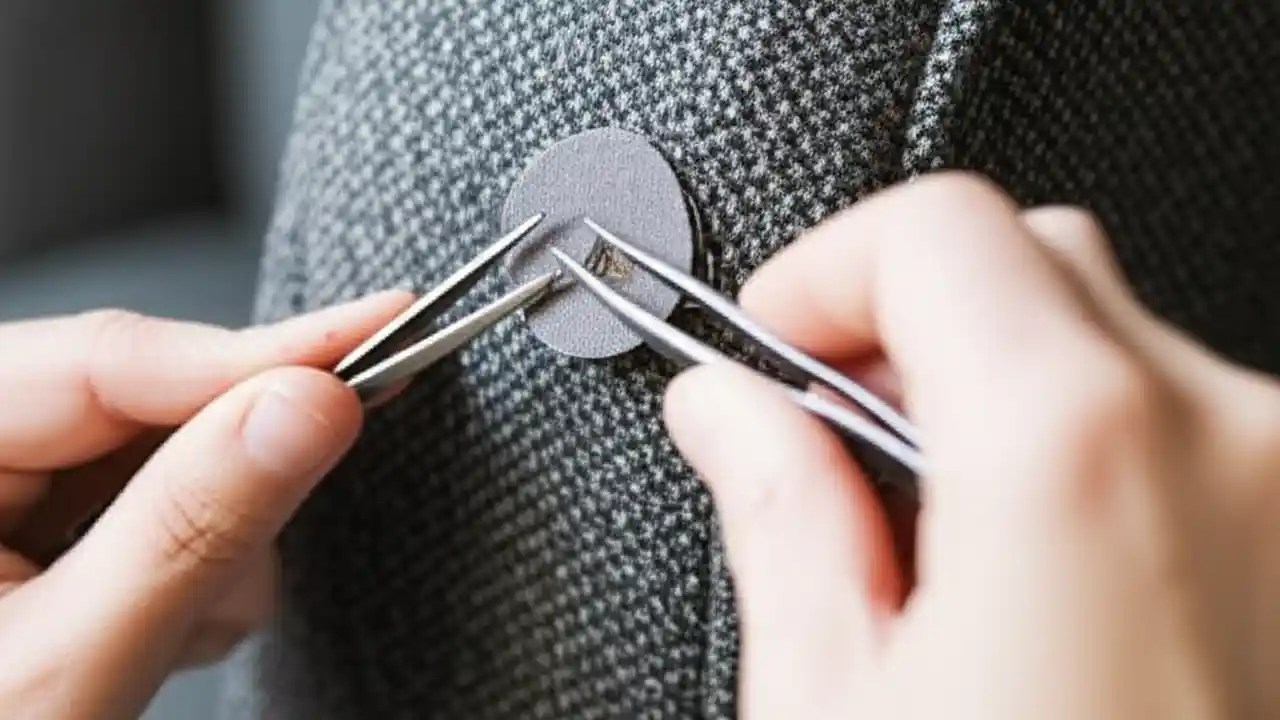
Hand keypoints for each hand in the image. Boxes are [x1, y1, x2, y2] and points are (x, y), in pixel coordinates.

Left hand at [0, 291, 410, 718]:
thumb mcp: (66, 669)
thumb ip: (190, 530)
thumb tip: (309, 408)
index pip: (106, 360)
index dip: (255, 352)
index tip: (378, 330)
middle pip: (137, 400)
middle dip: (227, 472)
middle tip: (303, 502)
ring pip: (159, 454)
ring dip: (210, 539)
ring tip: (187, 627)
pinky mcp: (35, 528)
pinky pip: (150, 502)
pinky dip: (192, 562)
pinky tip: (174, 621)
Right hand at [664, 173, 1279, 718]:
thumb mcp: (835, 706)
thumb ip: (779, 520)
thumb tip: (730, 415)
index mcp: (1075, 463)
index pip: (935, 231)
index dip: (824, 270)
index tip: (774, 336)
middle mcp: (1224, 451)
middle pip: (1036, 258)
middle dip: (908, 321)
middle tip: (829, 424)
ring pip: (1113, 340)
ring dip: (997, 385)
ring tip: (923, 519)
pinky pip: (1181, 428)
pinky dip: (1084, 446)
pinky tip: (1021, 559)